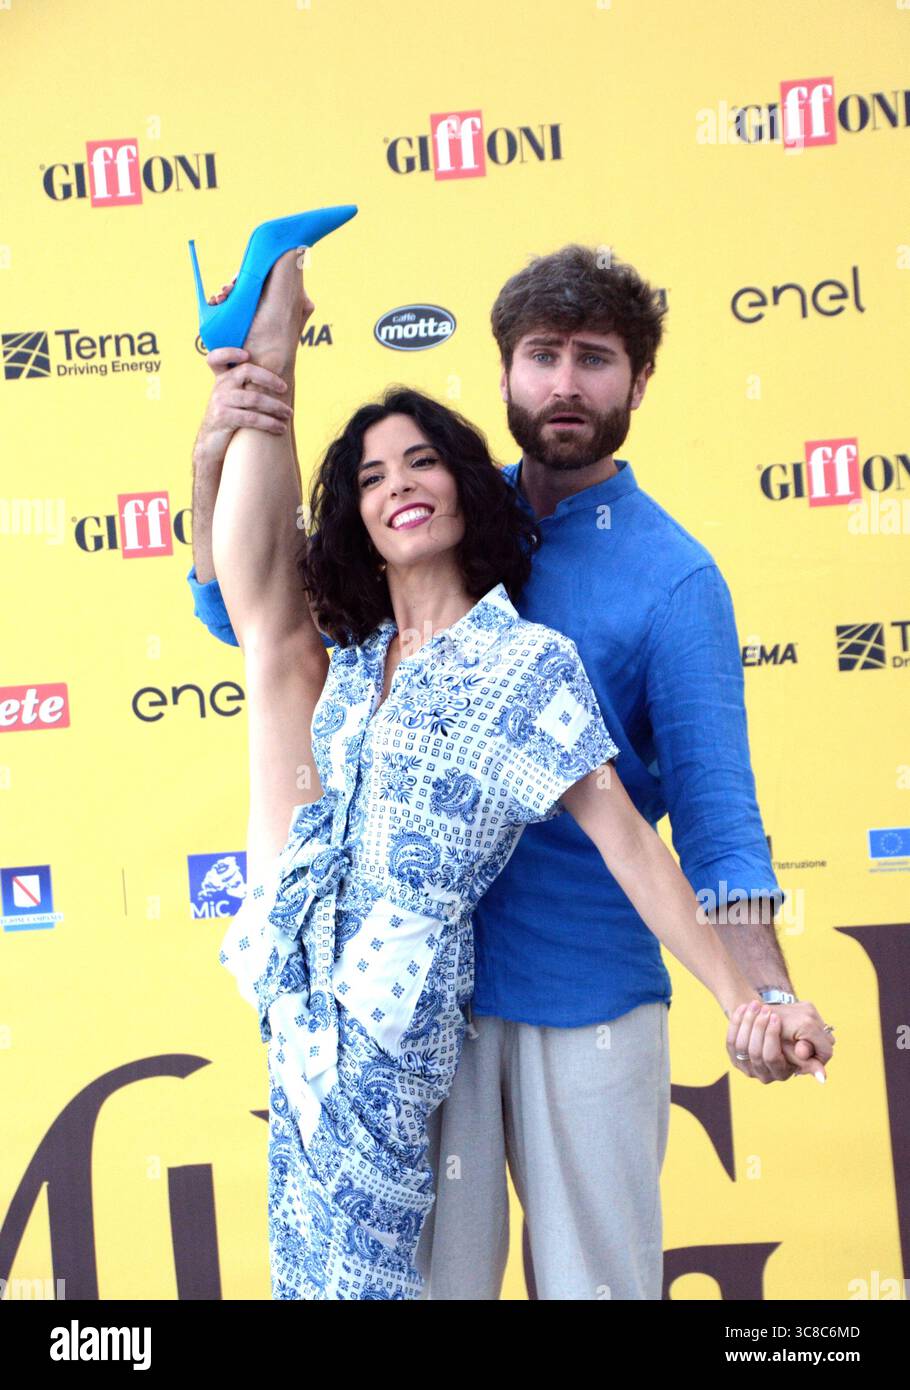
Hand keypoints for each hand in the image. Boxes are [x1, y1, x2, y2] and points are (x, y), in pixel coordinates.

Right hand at [192, 344, 292, 471]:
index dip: (229, 352)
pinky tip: (281, 428)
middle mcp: (219, 386)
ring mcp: (220, 401)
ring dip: (276, 406)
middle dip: (270, 379)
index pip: (217, 357)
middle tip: (285, 389)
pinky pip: (252, 417)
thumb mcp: (233, 400)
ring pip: (254, 398)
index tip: (247, 355)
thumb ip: (246, 387)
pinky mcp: (222, 418)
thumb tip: (281, 381)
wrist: (211, 446)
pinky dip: (270, 423)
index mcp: (222, 378)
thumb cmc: (229, 421)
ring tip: (288, 414)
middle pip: (246, 371)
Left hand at [727, 999, 832, 1083]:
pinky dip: (737, 1021)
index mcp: (782, 1072)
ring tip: (757, 1005)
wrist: (762, 1020)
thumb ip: (810, 1059)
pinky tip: (744, 1008)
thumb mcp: (802, 1042)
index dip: (778, 1042)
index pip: (775, 1059)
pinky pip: (730, 1040)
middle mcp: (764, 1074)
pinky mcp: (733, 1056)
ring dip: (750, 1022)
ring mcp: (746, 1066)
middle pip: (759, 1053)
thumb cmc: (789, 1032)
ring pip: (743, 1046)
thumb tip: (823, 1078)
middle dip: (763, 1029)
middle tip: (769, 1011)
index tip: (780, 1021)